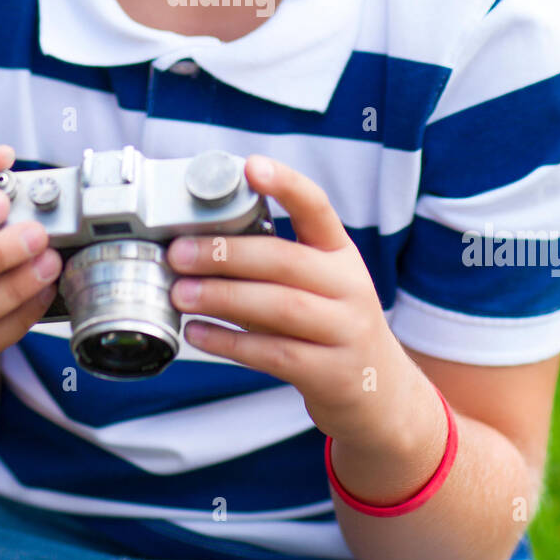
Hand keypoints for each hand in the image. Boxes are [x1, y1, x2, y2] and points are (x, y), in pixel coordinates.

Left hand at [167, 155, 411, 446]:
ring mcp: (346, 330)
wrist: (381, 393)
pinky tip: (197, 333)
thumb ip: (268, 264)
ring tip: (179, 293)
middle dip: (226, 254)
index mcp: (340, 252)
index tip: (251, 166)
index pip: (317, 207)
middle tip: (178, 253)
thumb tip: (194, 244)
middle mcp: (349, 286)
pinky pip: (274, 354)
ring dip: (222, 297)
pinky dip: (230, 343)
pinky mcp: (332, 373)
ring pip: (279, 306)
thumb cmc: (329, 326)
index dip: (286, 184)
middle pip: (285, 260)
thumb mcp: (316, 285)